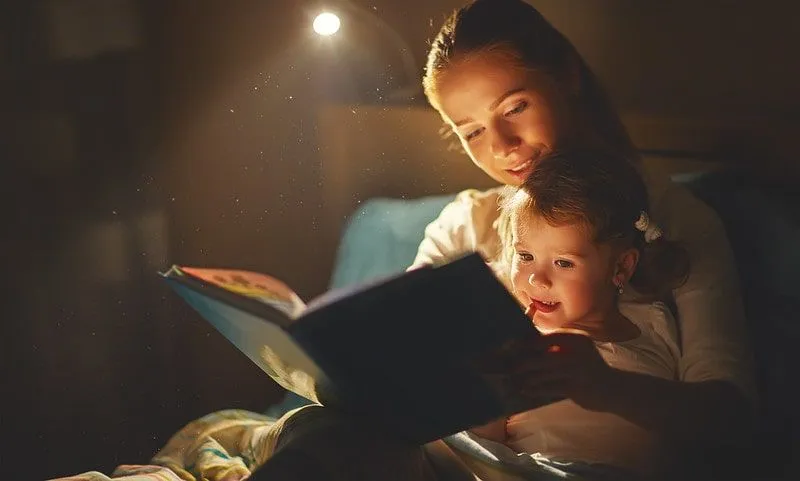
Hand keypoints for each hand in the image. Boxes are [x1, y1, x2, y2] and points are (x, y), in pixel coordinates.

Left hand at [475, 330, 616, 410]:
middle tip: (507, 367)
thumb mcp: (576, 351)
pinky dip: (535, 388)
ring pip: (543, 373)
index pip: (546, 338)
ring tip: (513, 380)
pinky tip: (525, 390)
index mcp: (575, 338)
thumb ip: (556, 347)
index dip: (526, 343)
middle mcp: (576, 351)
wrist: (613, 389)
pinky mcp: (576, 387)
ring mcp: (577, 370)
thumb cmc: (588, 368)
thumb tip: (525, 344)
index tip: (510, 346)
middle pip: (541, 356)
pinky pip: (549, 387)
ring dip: (526, 377)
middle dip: (522, 362)